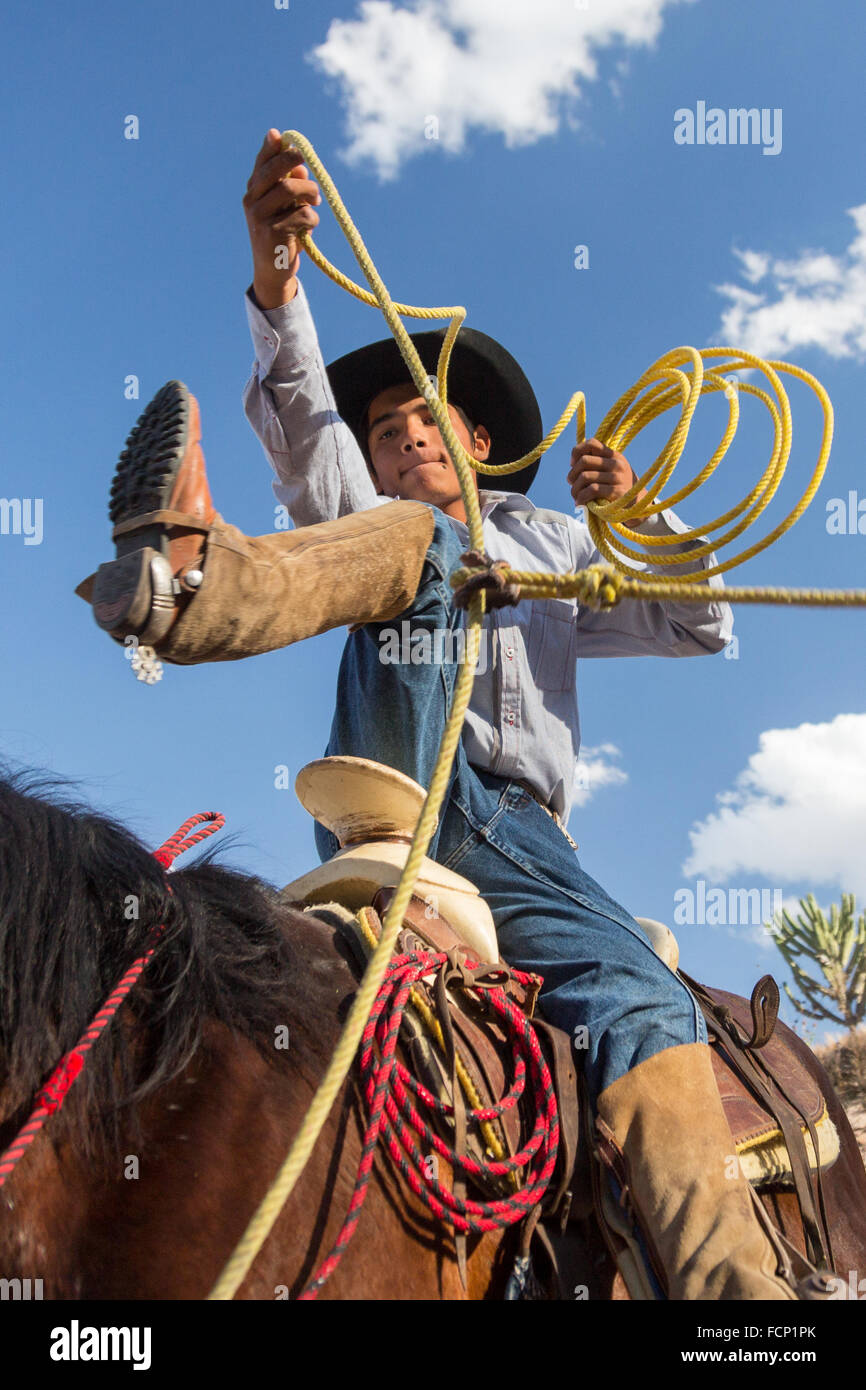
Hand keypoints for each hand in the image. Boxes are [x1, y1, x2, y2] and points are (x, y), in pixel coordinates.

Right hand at [243, 128, 321, 308]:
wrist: (273, 271)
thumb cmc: (282, 233)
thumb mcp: (284, 208)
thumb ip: (291, 185)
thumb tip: (302, 166)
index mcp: (253, 192)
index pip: (261, 164)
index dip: (271, 147)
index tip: (281, 136)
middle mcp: (252, 202)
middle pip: (275, 172)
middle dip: (294, 162)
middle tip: (308, 165)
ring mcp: (260, 218)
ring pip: (290, 189)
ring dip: (310, 192)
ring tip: (315, 201)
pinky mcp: (273, 234)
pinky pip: (302, 215)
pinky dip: (312, 219)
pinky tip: (308, 228)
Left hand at [568, 438, 646, 522]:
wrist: (638, 505)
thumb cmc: (618, 488)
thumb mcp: (612, 471)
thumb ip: (597, 464)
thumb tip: (573, 464)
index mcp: (614, 455)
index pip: (592, 443)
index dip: (577, 452)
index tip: (573, 464)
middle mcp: (616, 463)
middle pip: (584, 460)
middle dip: (573, 473)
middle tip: (571, 482)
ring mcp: (617, 477)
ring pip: (585, 476)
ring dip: (575, 488)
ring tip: (575, 496)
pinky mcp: (616, 491)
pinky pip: (591, 490)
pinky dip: (581, 497)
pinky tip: (579, 503)